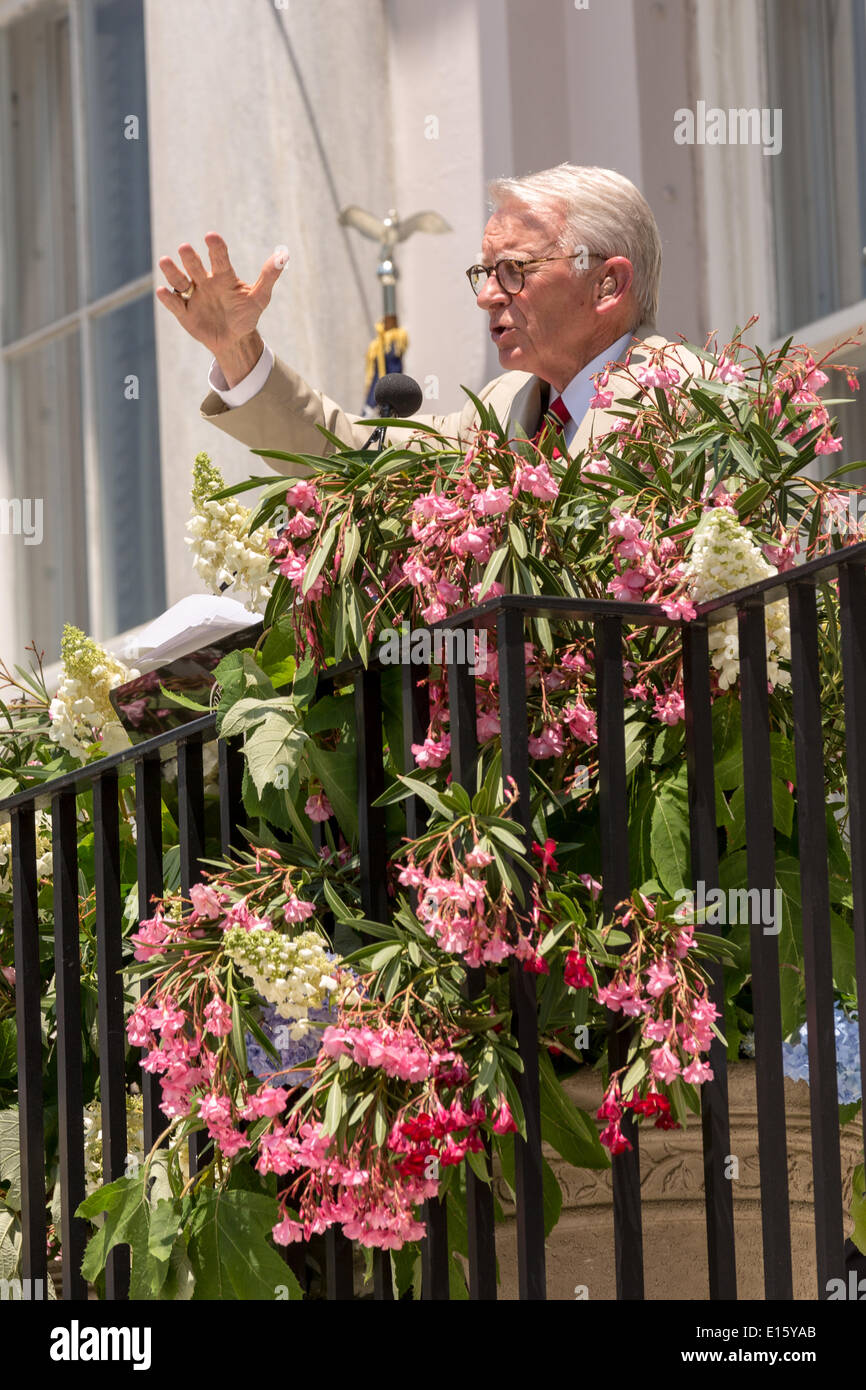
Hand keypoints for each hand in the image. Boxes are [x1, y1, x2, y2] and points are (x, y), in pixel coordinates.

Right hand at [156, 233, 287, 386]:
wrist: (234, 340)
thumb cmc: (246, 315)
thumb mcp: (259, 298)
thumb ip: (269, 277)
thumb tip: (284, 254)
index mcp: (223, 276)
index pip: (219, 258)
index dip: (215, 248)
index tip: (211, 237)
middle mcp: (205, 281)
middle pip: (195, 266)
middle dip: (190, 258)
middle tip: (185, 248)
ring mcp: (193, 296)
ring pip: (179, 280)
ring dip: (172, 271)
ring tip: (165, 261)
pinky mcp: (184, 312)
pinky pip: (174, 303)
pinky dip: (168, 297)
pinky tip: (163, 291)